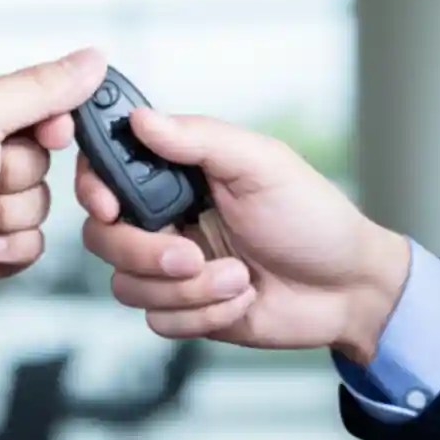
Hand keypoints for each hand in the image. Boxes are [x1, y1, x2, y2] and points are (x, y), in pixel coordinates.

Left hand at [0, 48, 106, 354]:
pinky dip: (6, 250)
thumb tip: (92, 59)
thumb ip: (39, 89)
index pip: (37, 103)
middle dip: (17, 177)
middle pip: (42, 159)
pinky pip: (31, 246)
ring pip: (39, 206)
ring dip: (8, 217)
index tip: (49, 133)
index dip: (52, 122)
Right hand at [75, 109, 410, 363]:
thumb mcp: (262, 164)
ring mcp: (172, 268)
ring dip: (188, 290)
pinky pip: (158, 321)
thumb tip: (141, 118)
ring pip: (127, 286)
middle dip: (145, 253)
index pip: (107, 172)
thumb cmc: (314, 219)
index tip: (109, 204)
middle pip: (103, 238)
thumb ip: (200, 139)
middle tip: (192, 255)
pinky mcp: (185, 311)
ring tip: (240, 278)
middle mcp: (166, 220)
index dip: (92, 187)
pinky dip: (204, 315)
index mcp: (178, 176)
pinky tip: (241, 299)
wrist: (348, 289)